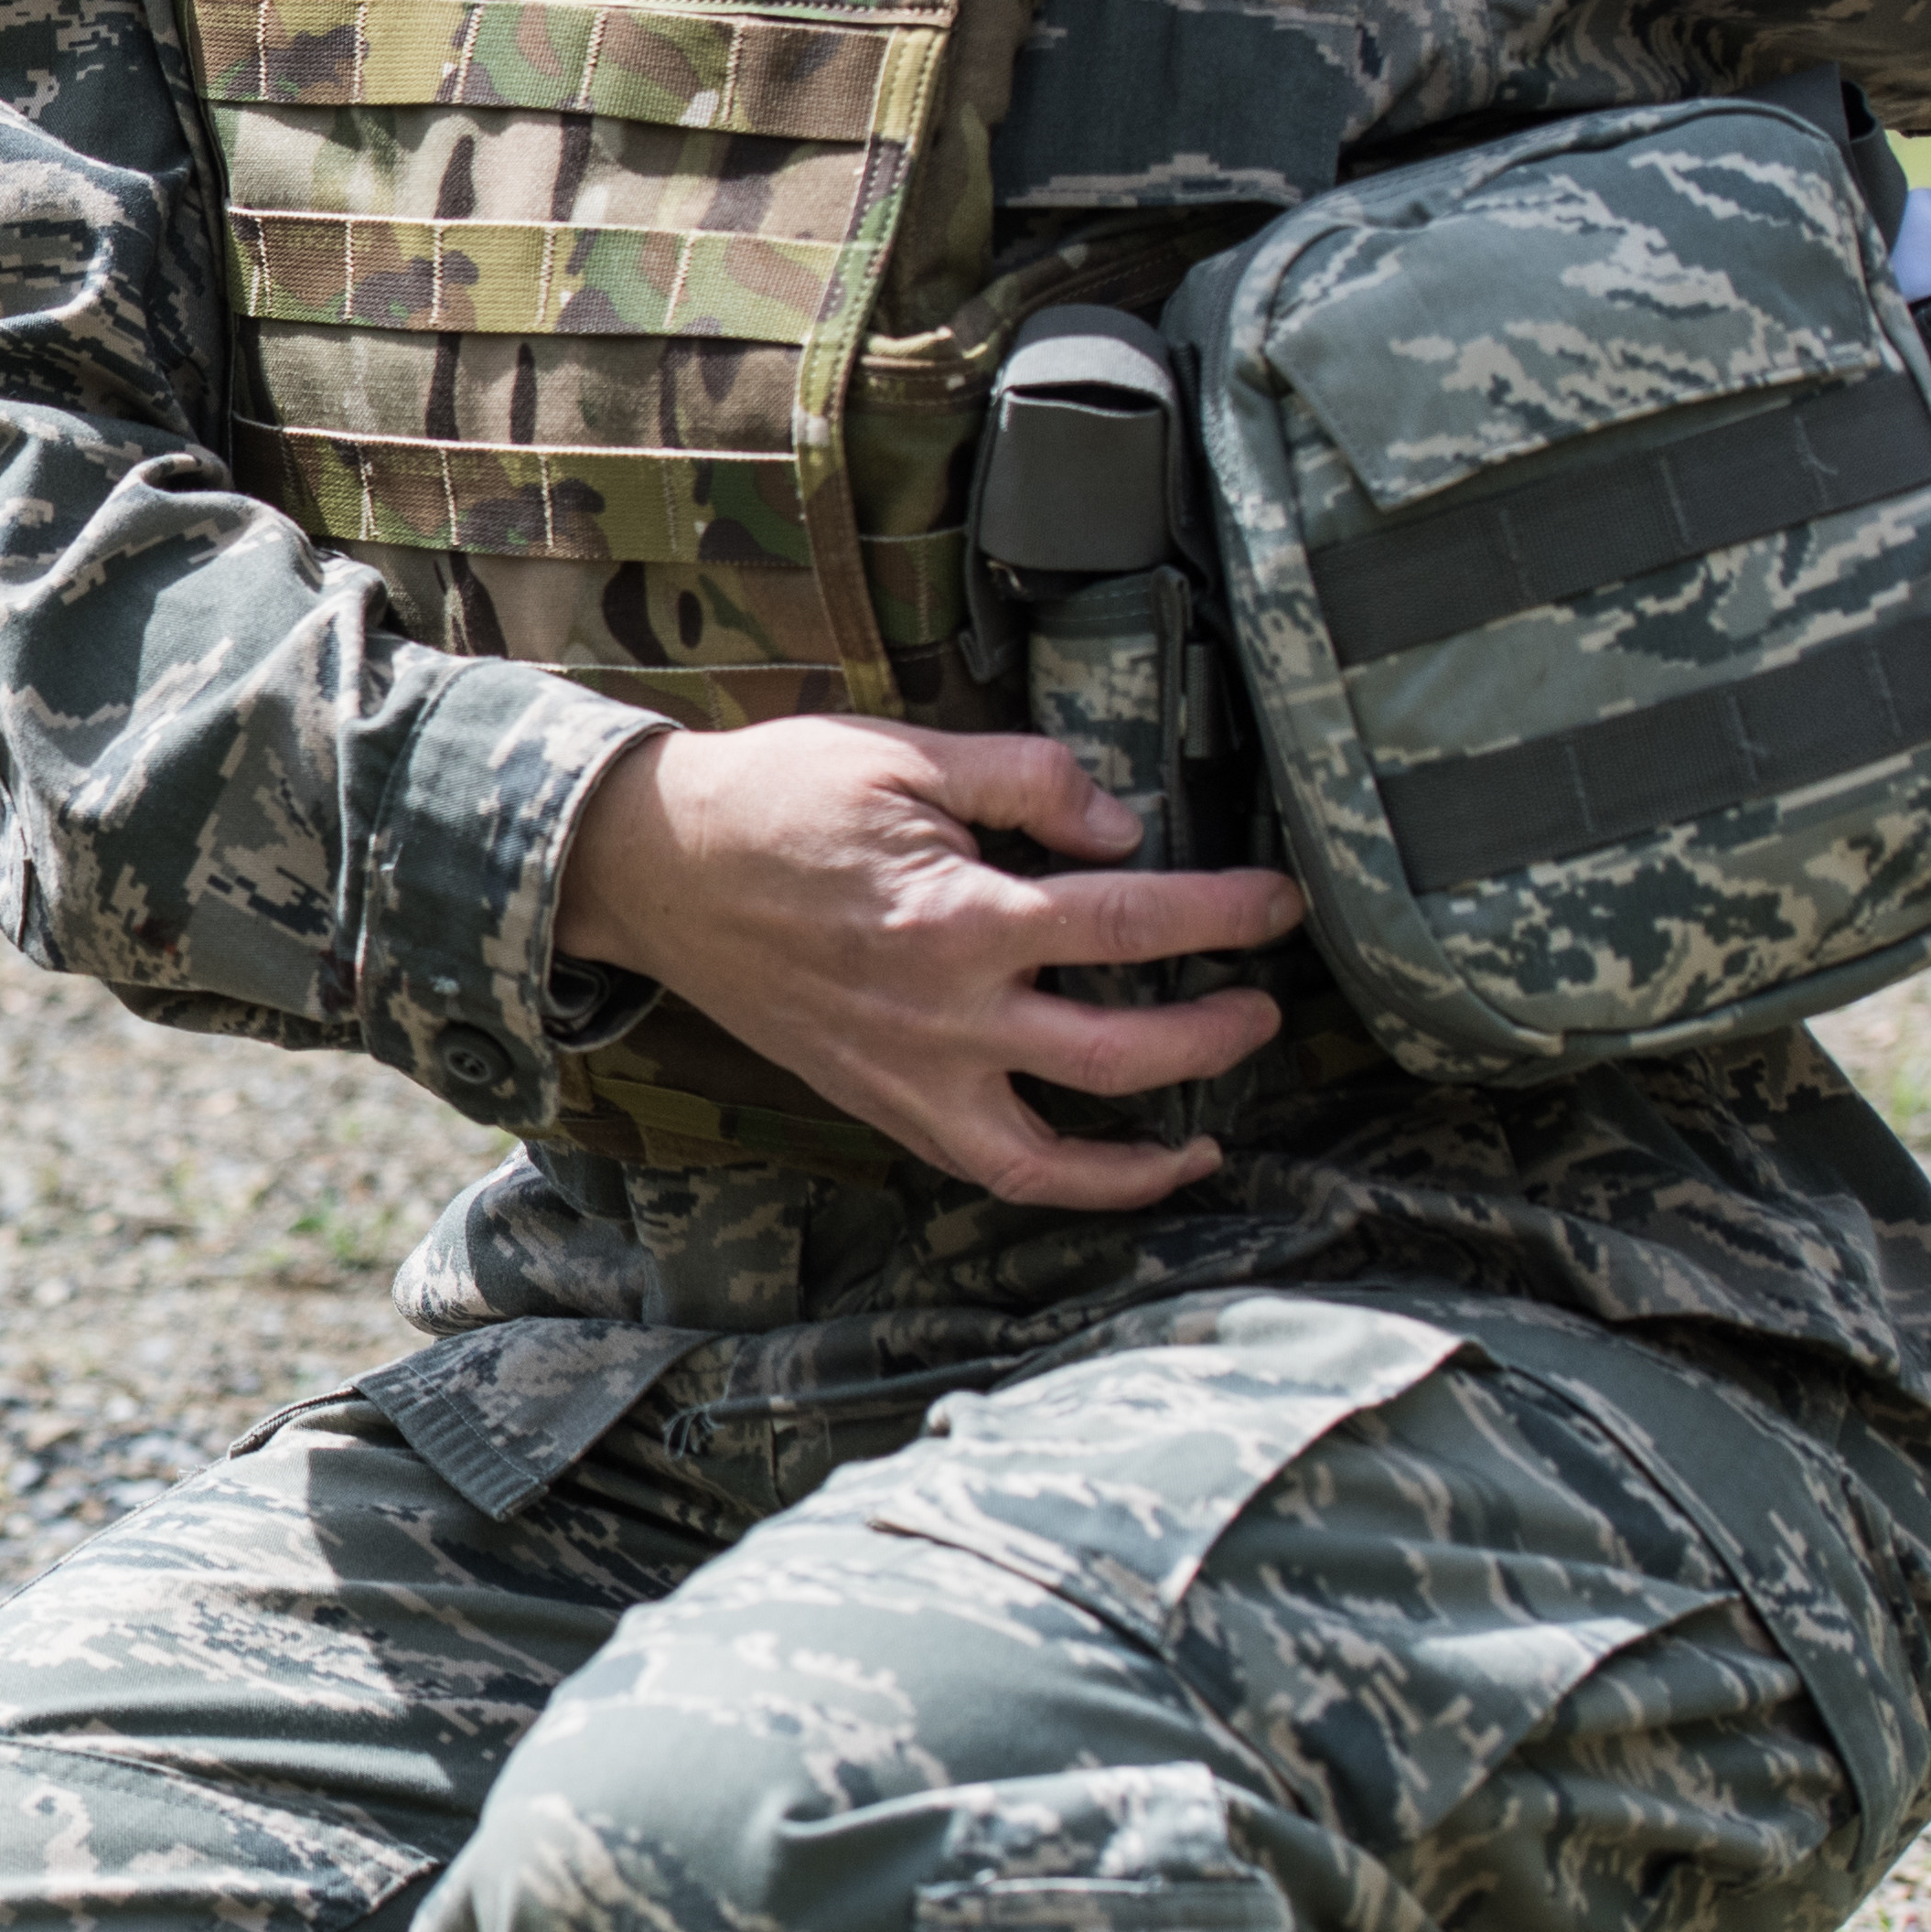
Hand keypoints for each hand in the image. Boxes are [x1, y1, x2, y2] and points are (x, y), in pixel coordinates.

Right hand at [557, 717, 1307, 1208]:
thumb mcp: (904, 752)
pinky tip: (1106, 1161)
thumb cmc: (773, 799)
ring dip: (1148, 1156)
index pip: (1129, 923)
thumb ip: (1026, 779)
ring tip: (1209, 1133)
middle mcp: (941, 1015)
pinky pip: (983, 1164)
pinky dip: (1057, 1179)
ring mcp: (906, 1073)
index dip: (1223, 913)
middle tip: (1265, 1004)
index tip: (1278, 903)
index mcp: (957, 918)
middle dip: (1215, 1034)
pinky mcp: (875, 1099)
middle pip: (1120, 1055)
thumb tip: (1120, 825)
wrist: (652, 867)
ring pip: (1052, 1155)